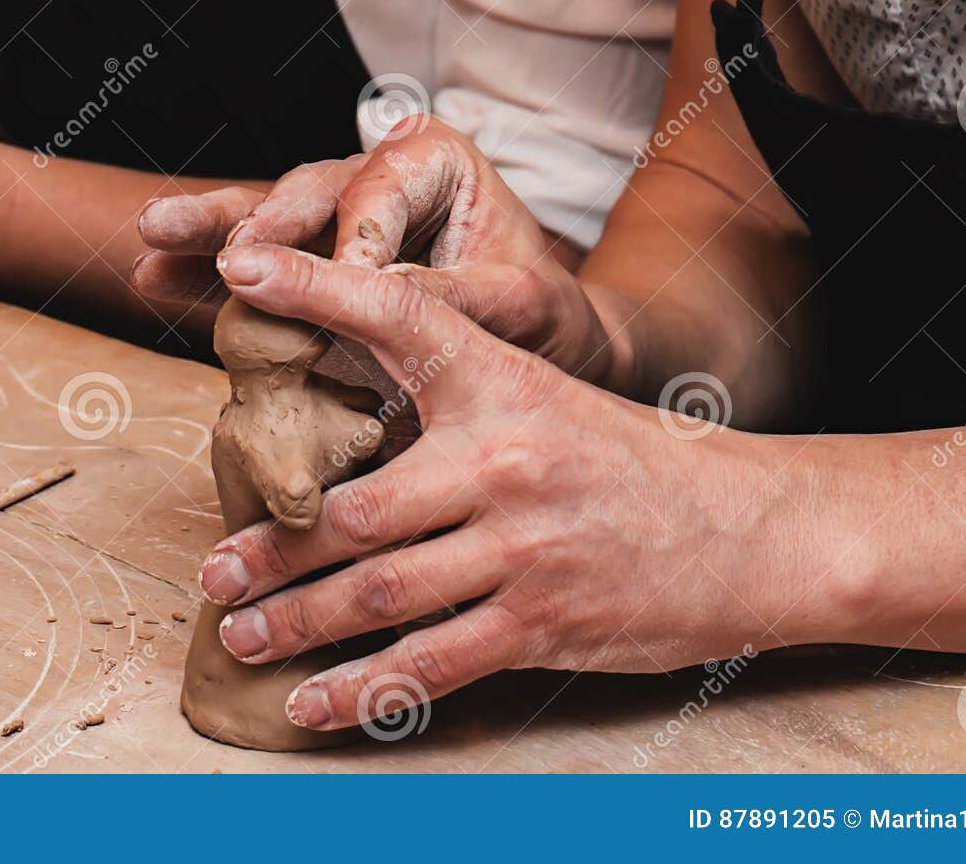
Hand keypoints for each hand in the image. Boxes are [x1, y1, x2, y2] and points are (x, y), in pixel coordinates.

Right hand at [136, 121, 621, 383]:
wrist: (535, 342)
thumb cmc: (539, 313)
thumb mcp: (515, 302)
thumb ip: (450, 294)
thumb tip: (379, 293)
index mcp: (435, 160)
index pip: (379, 193)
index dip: (354, 238)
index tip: (342, 284)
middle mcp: (373, 173)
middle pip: (305, 192)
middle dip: (257, 220)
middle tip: (229, 252)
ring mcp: (331, 215)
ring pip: (262, 215)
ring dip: (206, 229)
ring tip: (151, 234)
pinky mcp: (303, 260)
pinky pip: (248, 261)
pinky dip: (202, 270)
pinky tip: (153, 276)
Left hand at [194, 245, 831, 732]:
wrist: (752, 531)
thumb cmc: (632, 461)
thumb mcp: (548, 399)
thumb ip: (455, 400)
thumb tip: (346, 421)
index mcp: (504, 386)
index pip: (398, 315)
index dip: (315, 285)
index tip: (240, 266)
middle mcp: (504, 461)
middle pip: (356, 509)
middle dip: (274, 547)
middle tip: (214, 569)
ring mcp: (522, 548)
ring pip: (379, 593)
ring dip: (296, 621)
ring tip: (240, 634)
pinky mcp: (542, 622)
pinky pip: (430, 664)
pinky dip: (361, 689)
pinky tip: (312, 700)